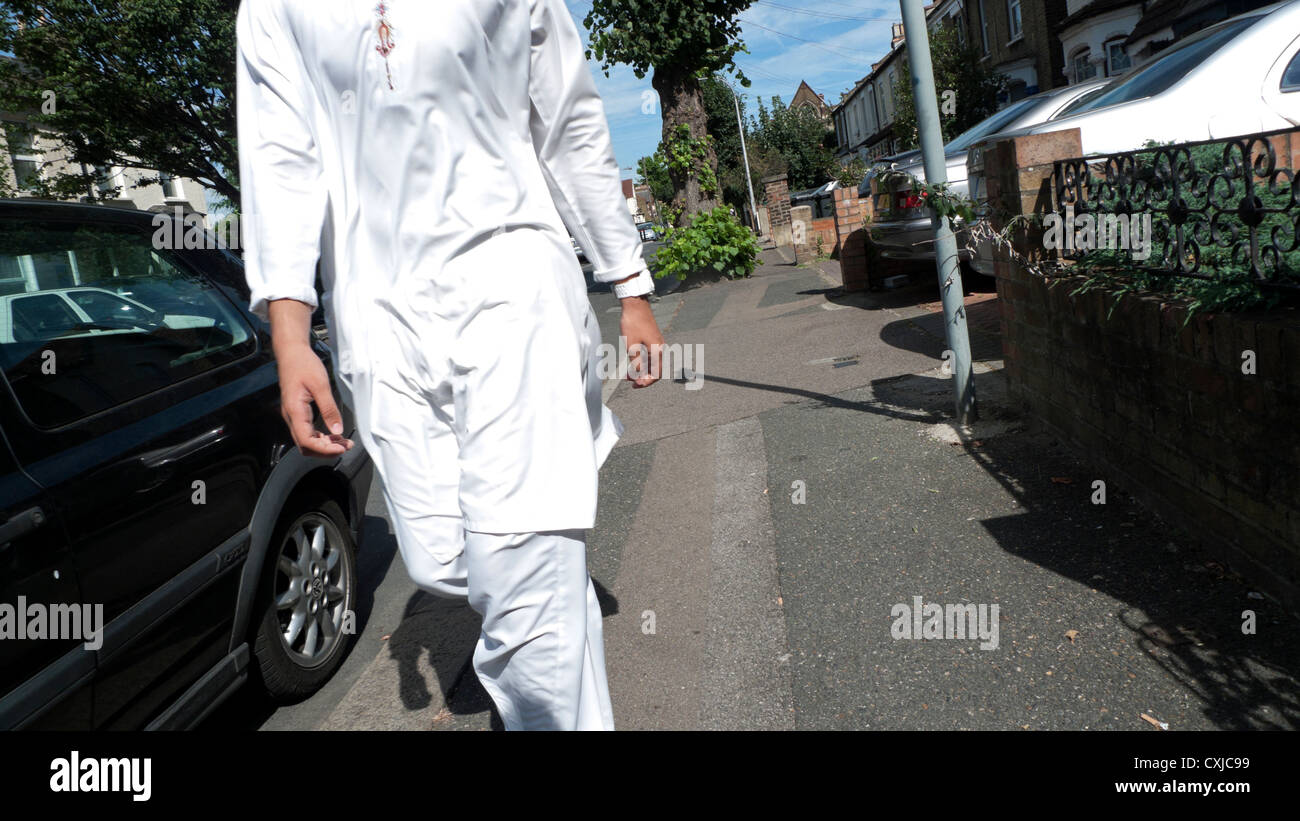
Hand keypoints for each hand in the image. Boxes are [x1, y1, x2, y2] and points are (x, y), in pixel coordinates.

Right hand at [269, 299, 353, 456]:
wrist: (291, 352)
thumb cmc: (303, 364)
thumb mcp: (320, 385)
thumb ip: (329, 409)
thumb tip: (337, 430)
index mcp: (294, 411)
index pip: (307, 442)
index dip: (325, 449)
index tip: (342, 448)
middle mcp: (291, 417)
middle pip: (305, 446)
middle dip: (326, 450)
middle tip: (346, 446)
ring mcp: (293, 416)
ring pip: (306, 441)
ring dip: (325, 445)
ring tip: (344, 442)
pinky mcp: (298, 413)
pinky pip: (308, 432)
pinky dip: (321, 437)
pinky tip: (334, 434)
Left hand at [619, 295, 663, 387]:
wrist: (635, 305)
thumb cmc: (633, 323)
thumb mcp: (631, 346)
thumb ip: (636, 362)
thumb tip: (638, 373)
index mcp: (657, 351)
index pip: (656, 373)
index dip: (646, 382)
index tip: (636, 384)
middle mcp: (660, 348)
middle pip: (655, 370)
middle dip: (643, 378)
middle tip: (631, 383)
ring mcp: (656, 343)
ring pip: (651, 363)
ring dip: (641, 371)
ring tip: (628, 375)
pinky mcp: (652, 339)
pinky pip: (649, 356)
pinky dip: (641, 362)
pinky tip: (632, 364)